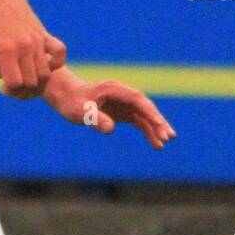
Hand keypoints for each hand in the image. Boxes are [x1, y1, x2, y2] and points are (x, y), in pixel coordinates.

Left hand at [0, 0, 66, 98]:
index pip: (16, 84)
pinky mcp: (45, 36)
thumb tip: (13, 87)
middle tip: (15, 86)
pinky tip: (44, 65)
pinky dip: (56, 64)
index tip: (3, 86)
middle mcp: (24, 47)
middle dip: (24, 92)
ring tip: (25, 79)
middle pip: (33, 83)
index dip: (10, 91)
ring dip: (37, 83)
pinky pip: (61, 53)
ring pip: (46, 75)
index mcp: (5, 51)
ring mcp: (37, 41)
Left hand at [41, 69, 175, 148]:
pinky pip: (139, 122)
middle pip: (145, 107)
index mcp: (114, 90)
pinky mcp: (123, 112)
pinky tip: (157, 145)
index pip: (137, 99)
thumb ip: (94, 118)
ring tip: (165, 143)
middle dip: (158, 121)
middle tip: (169, 136)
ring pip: (145, 116)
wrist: (65, 96)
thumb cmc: (71, 102)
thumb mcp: (79, 111)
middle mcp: (122, 94)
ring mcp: (124, 103)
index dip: (149, 112)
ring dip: (156, 128)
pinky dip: (148, 132)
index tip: (159, 124)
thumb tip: (110, 129)